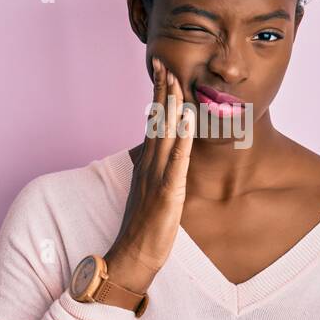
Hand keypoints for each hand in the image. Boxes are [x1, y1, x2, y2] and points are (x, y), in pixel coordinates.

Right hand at [104, 57, 195, 294]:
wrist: (132, 257)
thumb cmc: (144, 229)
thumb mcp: (152, 193)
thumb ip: (158, 173)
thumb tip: (165, 156)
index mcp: (147, 164)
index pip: (153, 122)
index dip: (158, 96)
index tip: (162, 72)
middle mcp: (150, 165)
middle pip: (156, 121)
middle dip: (162, 90)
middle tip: (164, 62)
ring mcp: (157, 177)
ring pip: (165, 134)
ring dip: (171, 106)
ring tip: (176, 80)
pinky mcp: (168, 192)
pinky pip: (176, 161)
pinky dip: (182, 139)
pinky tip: (187, 120)